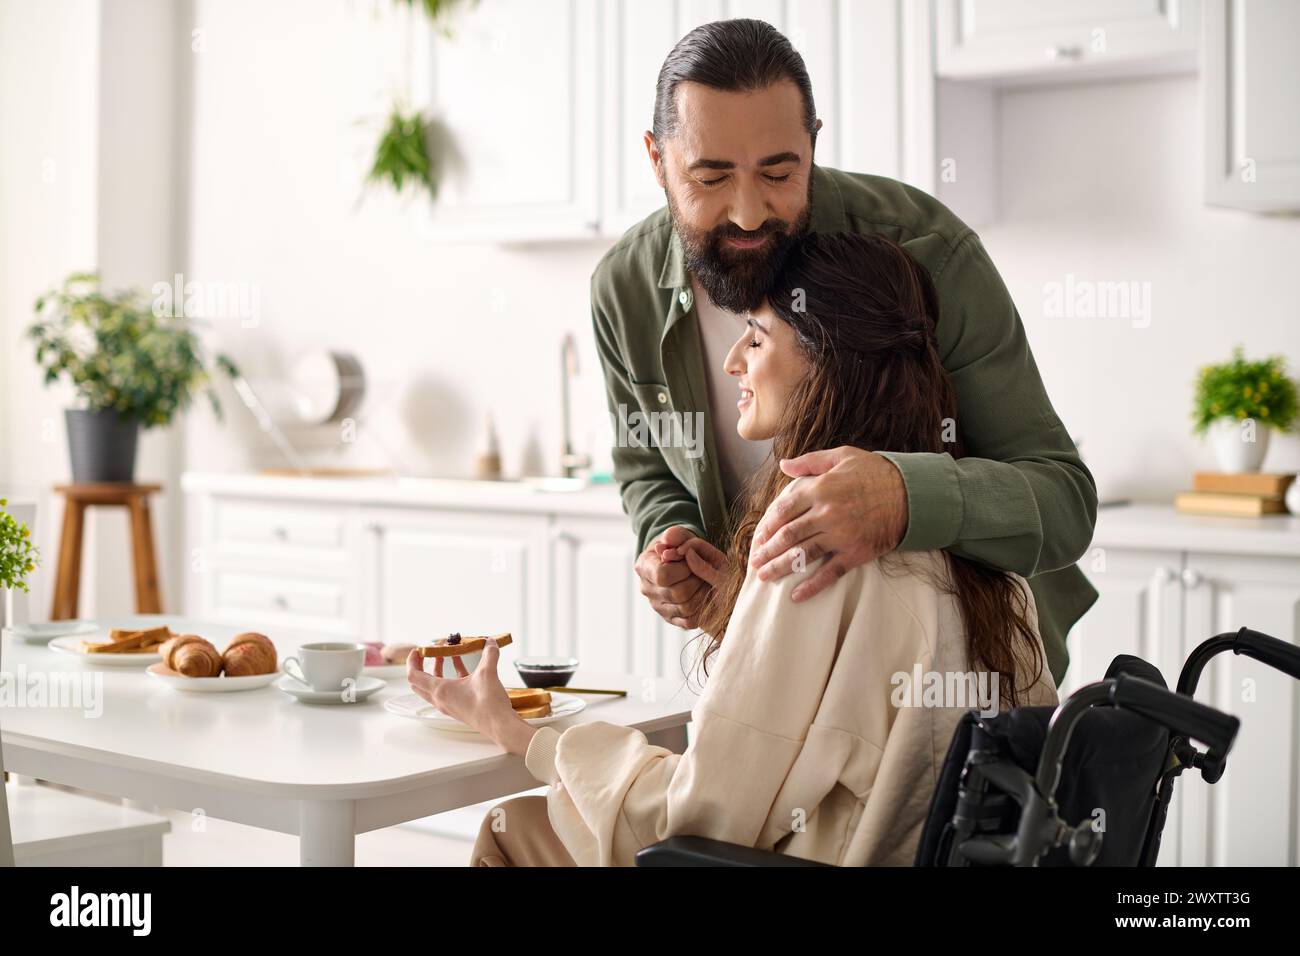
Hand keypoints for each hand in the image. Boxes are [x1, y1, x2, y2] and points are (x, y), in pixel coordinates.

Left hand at [405, 641, 535, 755]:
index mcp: (440, 691)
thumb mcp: (488, 673)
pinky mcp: (458, 707)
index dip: (412, 661)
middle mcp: (441, 699)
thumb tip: (490, 642)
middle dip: (422, 665)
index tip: (418, 650)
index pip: (414, 675)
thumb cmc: (488, 704)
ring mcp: (449, 705)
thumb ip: (489, 654)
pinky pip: (448, 690)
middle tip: (430, 653)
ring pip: (433, 686)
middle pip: (419, 682)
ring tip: (447, 655)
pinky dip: (450, 677)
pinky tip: (461, 666)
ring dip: (437, 670)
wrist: (499, 725)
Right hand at [635, 526, 722, 628]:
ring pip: (685, 608)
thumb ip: (675, 535)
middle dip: (695, 581)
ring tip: (704, 581)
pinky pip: (689, 621)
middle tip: (702, 572)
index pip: (663, 575)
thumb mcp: (677, 535)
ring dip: (701, 594)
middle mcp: (647, 589)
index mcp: (643, 567)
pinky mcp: (670, 618)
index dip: (683, 569)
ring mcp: (658, 606)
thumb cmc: (678, 546)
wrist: (677, 561)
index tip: (691, 560)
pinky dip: (701, 609)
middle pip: (676, 593)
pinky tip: (703, 594)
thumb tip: (668, 542)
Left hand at [747, 447, 907, 602]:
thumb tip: (783, 465)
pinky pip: (829, 573)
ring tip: (765, 577)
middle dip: (767, 551)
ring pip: (802, 555)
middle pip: (788, 536)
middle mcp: (826, 513)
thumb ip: (809, 461)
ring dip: (780, 568)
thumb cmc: (875, 472)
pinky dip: (811, 586)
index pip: (783, 510)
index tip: (758, 537)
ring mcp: (840, 535)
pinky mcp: (855, 553)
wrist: (912, 494)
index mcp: (820, 489)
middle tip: (754, 561)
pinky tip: (796, 596)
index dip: (767, 525)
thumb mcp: (842, 455)